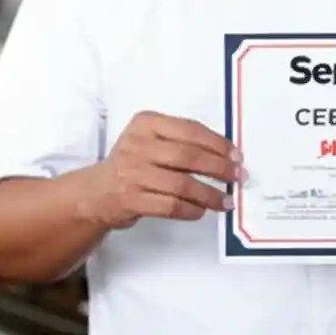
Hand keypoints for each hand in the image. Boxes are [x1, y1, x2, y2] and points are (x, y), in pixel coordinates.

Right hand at [82, 111, 243, 229]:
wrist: (98, 192)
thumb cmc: (132, 164)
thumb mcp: (149, 139)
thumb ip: (179, 140)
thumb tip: (224, 154)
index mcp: (145, 123)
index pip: (189, 129)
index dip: (217, 143)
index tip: (235, 155)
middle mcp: (137, 145)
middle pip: (188, 156)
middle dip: (219, 167)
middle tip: (237, 176)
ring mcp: (133, 173)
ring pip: (181, 184)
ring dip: (209, 194)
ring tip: (225, 200)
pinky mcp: (131, 199)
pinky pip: (170, 206)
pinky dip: (190, 210)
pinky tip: (200, 211)